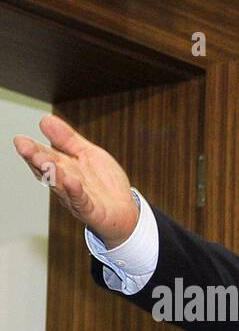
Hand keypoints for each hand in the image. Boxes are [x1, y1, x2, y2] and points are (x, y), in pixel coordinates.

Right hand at [13, 113, 138, 246]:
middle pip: (49, 171)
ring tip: (44, 161)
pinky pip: (82, 201)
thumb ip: (68, 139)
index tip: (20, 140)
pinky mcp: (91, 211)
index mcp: (63, 167)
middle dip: (37, 159)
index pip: (45, 156)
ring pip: (61, 186)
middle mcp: (65, 183)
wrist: (125, 211)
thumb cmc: (104, 183)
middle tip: (26, 148)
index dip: (32, 149)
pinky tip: (71, 182)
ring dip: (52, 174)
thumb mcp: (88, 154)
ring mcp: (76, 198)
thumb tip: (46, 120)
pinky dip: (76, 192)